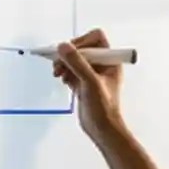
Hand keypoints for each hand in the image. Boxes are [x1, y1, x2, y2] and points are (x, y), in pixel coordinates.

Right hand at [53, 28, 124, 143]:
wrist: (102, 130)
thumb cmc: (103, 108)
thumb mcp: (90, 82)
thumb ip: (77, 63)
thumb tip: (63, 46)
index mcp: (111, 61)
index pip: (96, 39)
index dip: (82, 42)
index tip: (71, 53)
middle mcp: (102, 65)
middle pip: (82, 48)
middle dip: (69, 55)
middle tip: (58, 64)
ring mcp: (92, 74)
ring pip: (74, 60)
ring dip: (64, 64)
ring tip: (57, 73)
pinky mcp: (83, 84)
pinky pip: (71, 71)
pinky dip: (65, 73)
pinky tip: (63, 81)